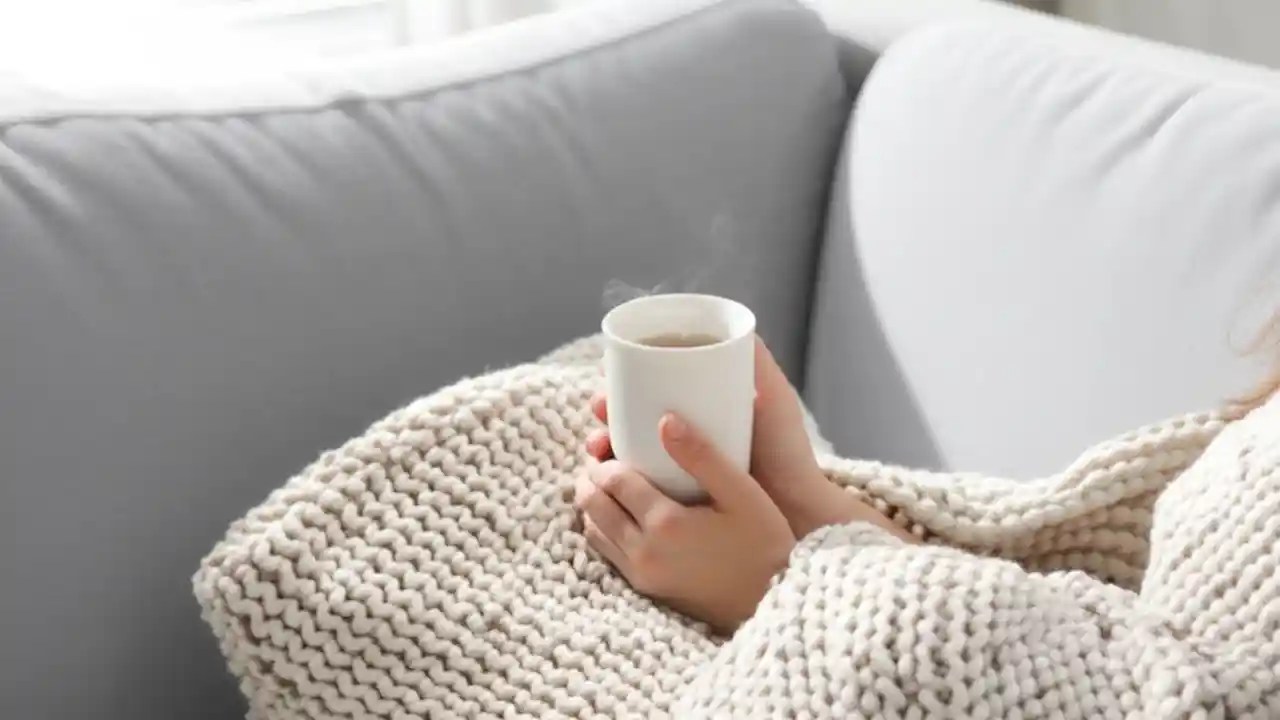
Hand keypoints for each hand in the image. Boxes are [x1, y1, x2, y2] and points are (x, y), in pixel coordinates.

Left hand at [575, 413, 793, 633]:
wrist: (771, 601)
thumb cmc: (764, 543)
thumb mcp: (742, 493)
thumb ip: (703, 455)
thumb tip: (665, 420)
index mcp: (666, 523)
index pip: (613, 480)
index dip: (606, 457)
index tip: (614, 443)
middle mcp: (644, 551)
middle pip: (593, 504)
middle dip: (593, 477)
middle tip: (605, 458)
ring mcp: (641, 573)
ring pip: (593, 530)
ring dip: (594, 503)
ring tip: (610, 483)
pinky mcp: (645, 588)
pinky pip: (605, 552)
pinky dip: (602, 529)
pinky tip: (620, 515)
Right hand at [588, 337, 910, 540]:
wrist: (799, 514)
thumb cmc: (789, 454)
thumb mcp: (774, 400)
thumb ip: (758, 363)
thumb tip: (730, 324)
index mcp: (702, 411)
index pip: (651, 394)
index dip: (621, 391)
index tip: (603, 394)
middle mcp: (688, 439)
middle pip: (633, 422)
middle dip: (606, 420)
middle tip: (598, 420)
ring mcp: (681, 471)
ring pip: (630, 455)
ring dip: (605, 451)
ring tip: (598, 453)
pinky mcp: (680, 503)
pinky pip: (640, 490)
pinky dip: (619, 485)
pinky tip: (605, 486)